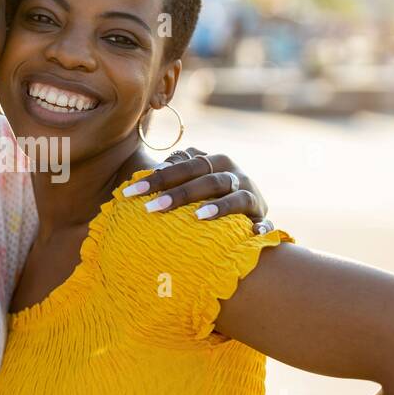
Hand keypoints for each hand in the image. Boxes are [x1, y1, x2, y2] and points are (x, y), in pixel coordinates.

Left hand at [121, 147, 273, 232]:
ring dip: (218, 206)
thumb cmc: (208, 195)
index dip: (157, 177)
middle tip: (151, 208)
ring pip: (235, 196)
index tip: (130, 193)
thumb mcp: (193, 179)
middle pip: (206, 178)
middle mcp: (234, 173)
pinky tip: (252, 233)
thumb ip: (176, 171)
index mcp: (215, 161)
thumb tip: (152, 172)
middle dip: (178, 193)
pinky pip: (263, 222)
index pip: (184, 165)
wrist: (247, 210)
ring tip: (197, 216)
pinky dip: (259, 227)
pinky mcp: (261, 216)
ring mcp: (250, 194)